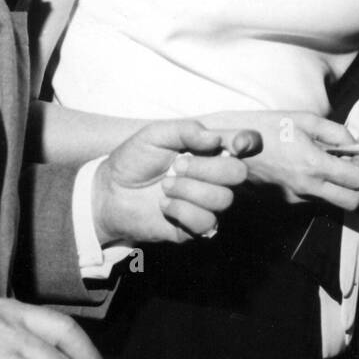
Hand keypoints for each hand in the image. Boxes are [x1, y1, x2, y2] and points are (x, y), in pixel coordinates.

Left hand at [94, 119, 257, 245]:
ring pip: (223, 199)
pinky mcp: (196, 227)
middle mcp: (214, 176)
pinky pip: (206, 222)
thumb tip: (217, 140)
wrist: (110, 192)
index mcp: (209, 149)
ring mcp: (207, 203)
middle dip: (206, 169)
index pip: (245, 142)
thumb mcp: (155, 135)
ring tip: (165, 187)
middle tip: (177, 166)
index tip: (235, 145)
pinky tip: (164, 206)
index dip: (248, 142)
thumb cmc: (135, 159)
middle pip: (238, 173)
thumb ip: (186, 130)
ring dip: (189, 191)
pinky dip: (181, 211)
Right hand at [199, 109, 358, 209]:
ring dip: (352, 191)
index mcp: (311, 164)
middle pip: (355, 203)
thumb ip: (335, 132)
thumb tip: (355, 144)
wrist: (229, 148)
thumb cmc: (266, 127)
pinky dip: (331, 191)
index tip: (358, 154)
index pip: (357, 179)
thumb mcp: (304, 119)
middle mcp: (307, 187)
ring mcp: (298, 198)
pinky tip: (326, 173)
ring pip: (338, 205)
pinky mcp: (290, 202)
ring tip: (351, 171)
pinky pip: (319, 201)